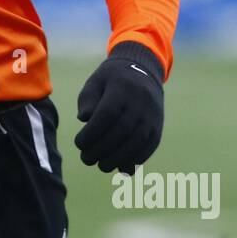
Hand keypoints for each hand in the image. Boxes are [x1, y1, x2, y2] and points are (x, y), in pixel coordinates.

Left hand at [74, 42, 164, 173]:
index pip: (107, 115)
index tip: (79, 143)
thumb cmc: (111, 80)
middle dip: (101, 149)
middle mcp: (139, 103)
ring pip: (136, 142)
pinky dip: (135, 160)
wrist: (143, 71)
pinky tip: (121, 166)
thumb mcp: (95, 82)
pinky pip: (148, 147)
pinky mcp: (157, 128)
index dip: (92, 133)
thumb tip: (84, 119)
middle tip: (86, 159)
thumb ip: (87, 100)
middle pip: (121, 131)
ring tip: (102, 166)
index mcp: (121, 89)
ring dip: (118, 159)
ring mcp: (151, 116)